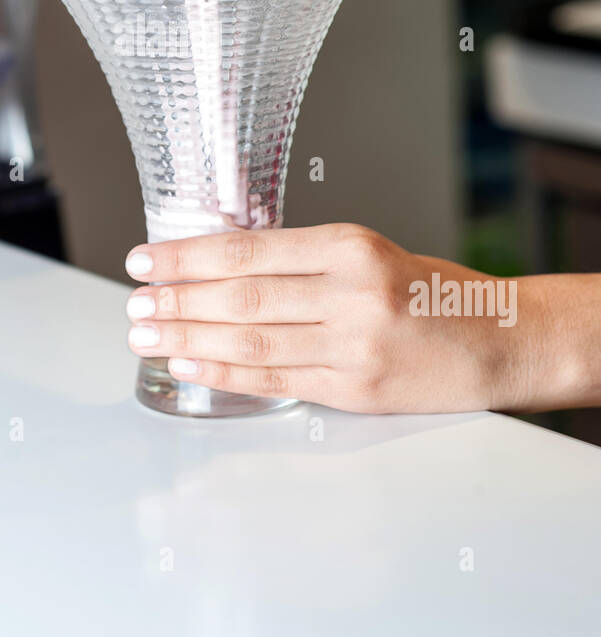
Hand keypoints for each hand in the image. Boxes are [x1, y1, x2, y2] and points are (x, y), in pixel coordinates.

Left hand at [123, 225, 543, 414]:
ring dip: (187, 337)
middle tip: (135, 301)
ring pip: (250, 339)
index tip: (145, 260)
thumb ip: (302, 260)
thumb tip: (218, 266)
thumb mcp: (370, 253)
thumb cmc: (430, 292)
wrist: (501, 340)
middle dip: (176, 299)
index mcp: (350, 246)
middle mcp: (351, 293)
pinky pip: (275, 379)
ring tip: (146, 333)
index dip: (187, 257)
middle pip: (240, 296)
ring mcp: (353, 345)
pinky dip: (224, 372)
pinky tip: (188, 364)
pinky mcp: (355, 389)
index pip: (247, 250)